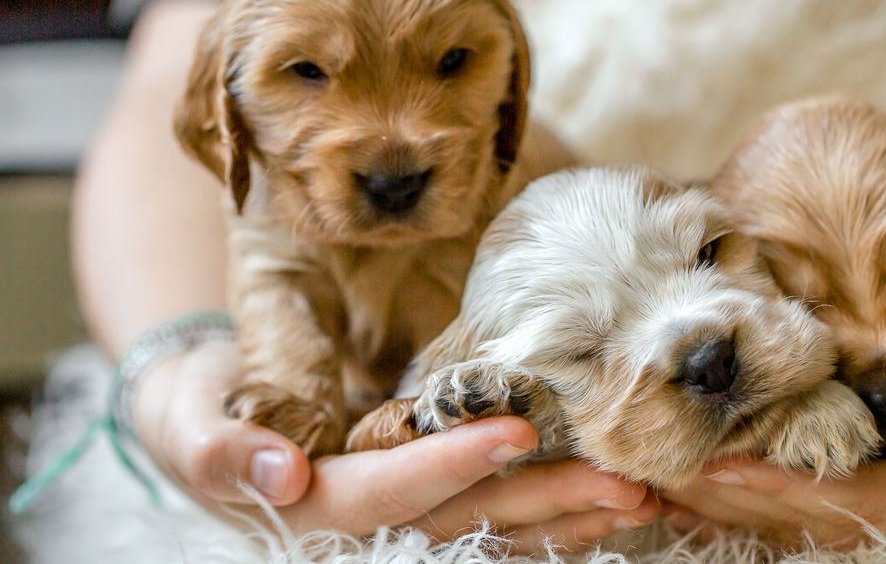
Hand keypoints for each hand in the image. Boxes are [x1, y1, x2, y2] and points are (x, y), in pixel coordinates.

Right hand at [132, 342, 658, 552]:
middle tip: (626, 482)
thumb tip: (280, 474)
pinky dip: (557, 518)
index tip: (518, 432)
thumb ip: (221, 451)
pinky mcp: (431, 510)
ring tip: (640, 497)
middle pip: (465, 522)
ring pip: (496, 533)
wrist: (216, 412)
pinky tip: (609, 505)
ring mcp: (404, 528)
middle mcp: (367, 534)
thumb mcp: (186, 426)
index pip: (390, 495)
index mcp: (312, 512)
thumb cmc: (198, 411)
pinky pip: (501, 524)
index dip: (451, 468)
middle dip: (545, 502)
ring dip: (568, 518)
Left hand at [662, 363, 885, 548]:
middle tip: (666, 464)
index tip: (730, 466)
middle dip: (731, 495)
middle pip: (799, 517)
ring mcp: (863, 501)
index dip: (793, 491)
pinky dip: (726, 485)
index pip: (858, 508)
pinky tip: (676, 467)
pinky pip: (775, 492)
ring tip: (655, 465)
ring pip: (778, 513)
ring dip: (716, 495)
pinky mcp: (840, 480)